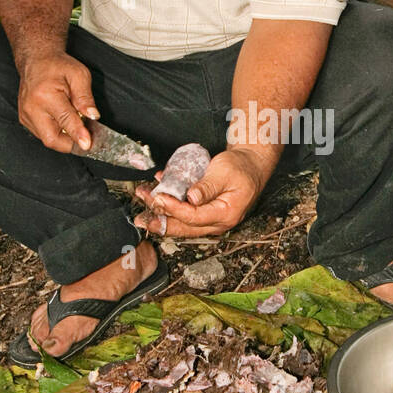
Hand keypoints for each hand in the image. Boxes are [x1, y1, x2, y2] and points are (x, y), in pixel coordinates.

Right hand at [18, 54, 99, 153]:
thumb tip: (93, 116)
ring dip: (64, 136)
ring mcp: (26, 115)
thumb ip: (86, 98)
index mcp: (45, 95)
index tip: (87, 144)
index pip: (65, 120)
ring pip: (48, 139)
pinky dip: (56, 132)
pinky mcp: (25, 120)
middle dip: (71, 142)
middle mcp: (32, 108)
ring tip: (72, 118)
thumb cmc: (56, 66)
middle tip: (85, 134)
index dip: (78, 134)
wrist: (36, 61)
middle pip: (52, 139)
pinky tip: (62, 119)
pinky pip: (43, 134)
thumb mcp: (79, 75)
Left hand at [132, 148, 264, 236]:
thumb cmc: (241, 166)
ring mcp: (212, 220)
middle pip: (185, 227)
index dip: (173, 209)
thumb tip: (192, 198)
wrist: (252, 165)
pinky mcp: (207, 214)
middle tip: (141, 217)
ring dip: (162, 214)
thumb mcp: (225, 171)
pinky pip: (186, 215)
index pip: (194, 217)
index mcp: (226, 214)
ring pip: (183, 224)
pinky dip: (170, 207)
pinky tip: (158, 194)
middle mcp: (219, 222)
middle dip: (161, 221)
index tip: (158, 198)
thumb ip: (207, 186)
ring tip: (144, 202)